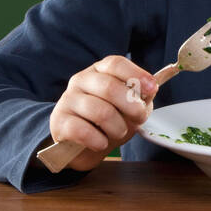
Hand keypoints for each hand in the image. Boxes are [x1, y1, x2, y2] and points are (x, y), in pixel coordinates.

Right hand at [47, 56, 158, 171]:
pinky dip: (98, 140)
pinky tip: (100, 143)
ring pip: (100, 111)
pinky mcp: (59, 122)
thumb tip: (151, 89)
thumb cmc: (108, 122)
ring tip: (118, 133)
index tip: (152, 89)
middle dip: (131, 106)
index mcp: (99, 71)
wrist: (81, 146)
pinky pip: (82, 131)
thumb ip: (140, 97)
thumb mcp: (128, 108)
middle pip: (109, 87)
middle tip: (138, 118)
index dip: (136, 74)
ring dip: (117, 127)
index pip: (115, 63)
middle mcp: (81, 80)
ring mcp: (67, 100)